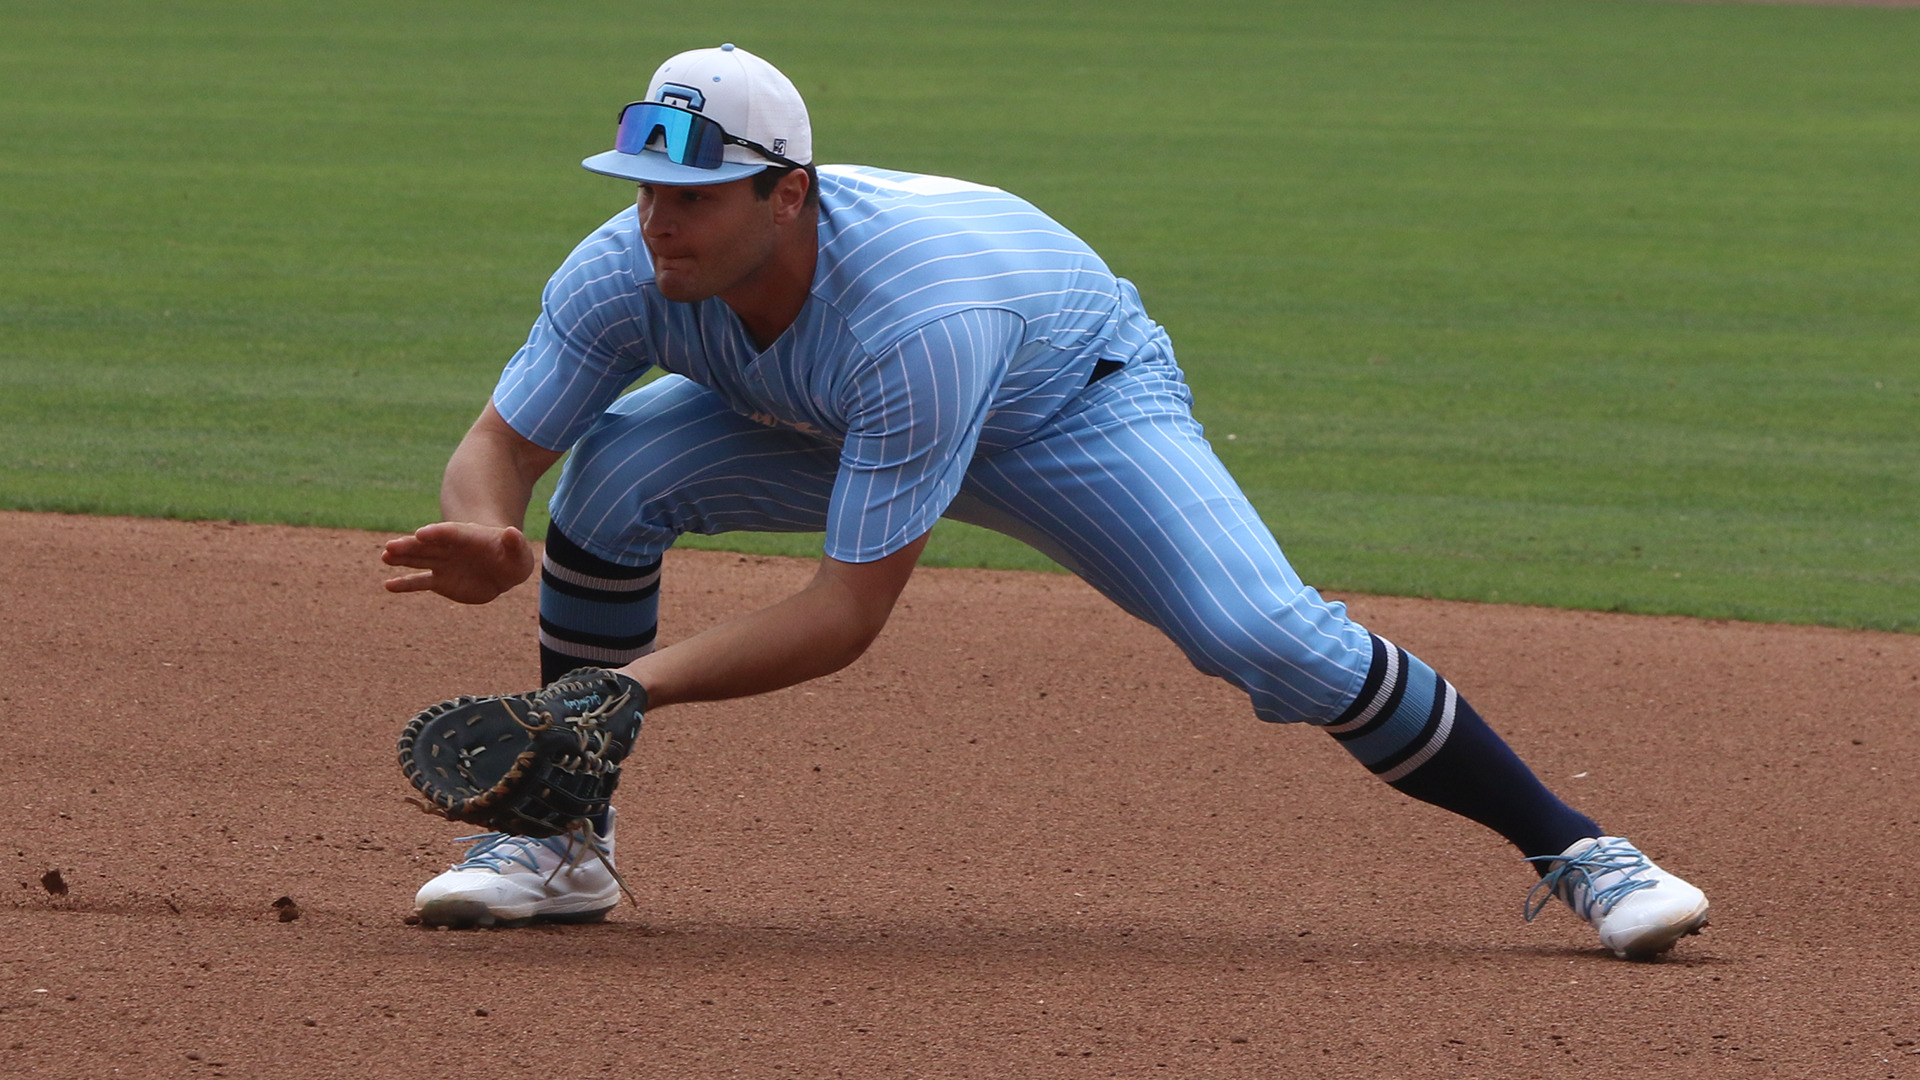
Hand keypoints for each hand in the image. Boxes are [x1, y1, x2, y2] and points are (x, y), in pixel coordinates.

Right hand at [382, 522, 535, 604]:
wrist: (503, 571)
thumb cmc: (512, 558)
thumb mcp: (519, 553)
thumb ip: (515, 543)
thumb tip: (512, 532)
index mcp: (468, 537)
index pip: (449, 533)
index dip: (436, 533)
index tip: (421, 534)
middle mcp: (450, 548)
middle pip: (427, 545)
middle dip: (410, 546)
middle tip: (391, 546)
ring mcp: (443, 563)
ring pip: (419, 560)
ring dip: (402, 559)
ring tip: (385, 556)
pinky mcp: (440, 581)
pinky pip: (420, 582)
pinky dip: (405, 584)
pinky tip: (388, 585)